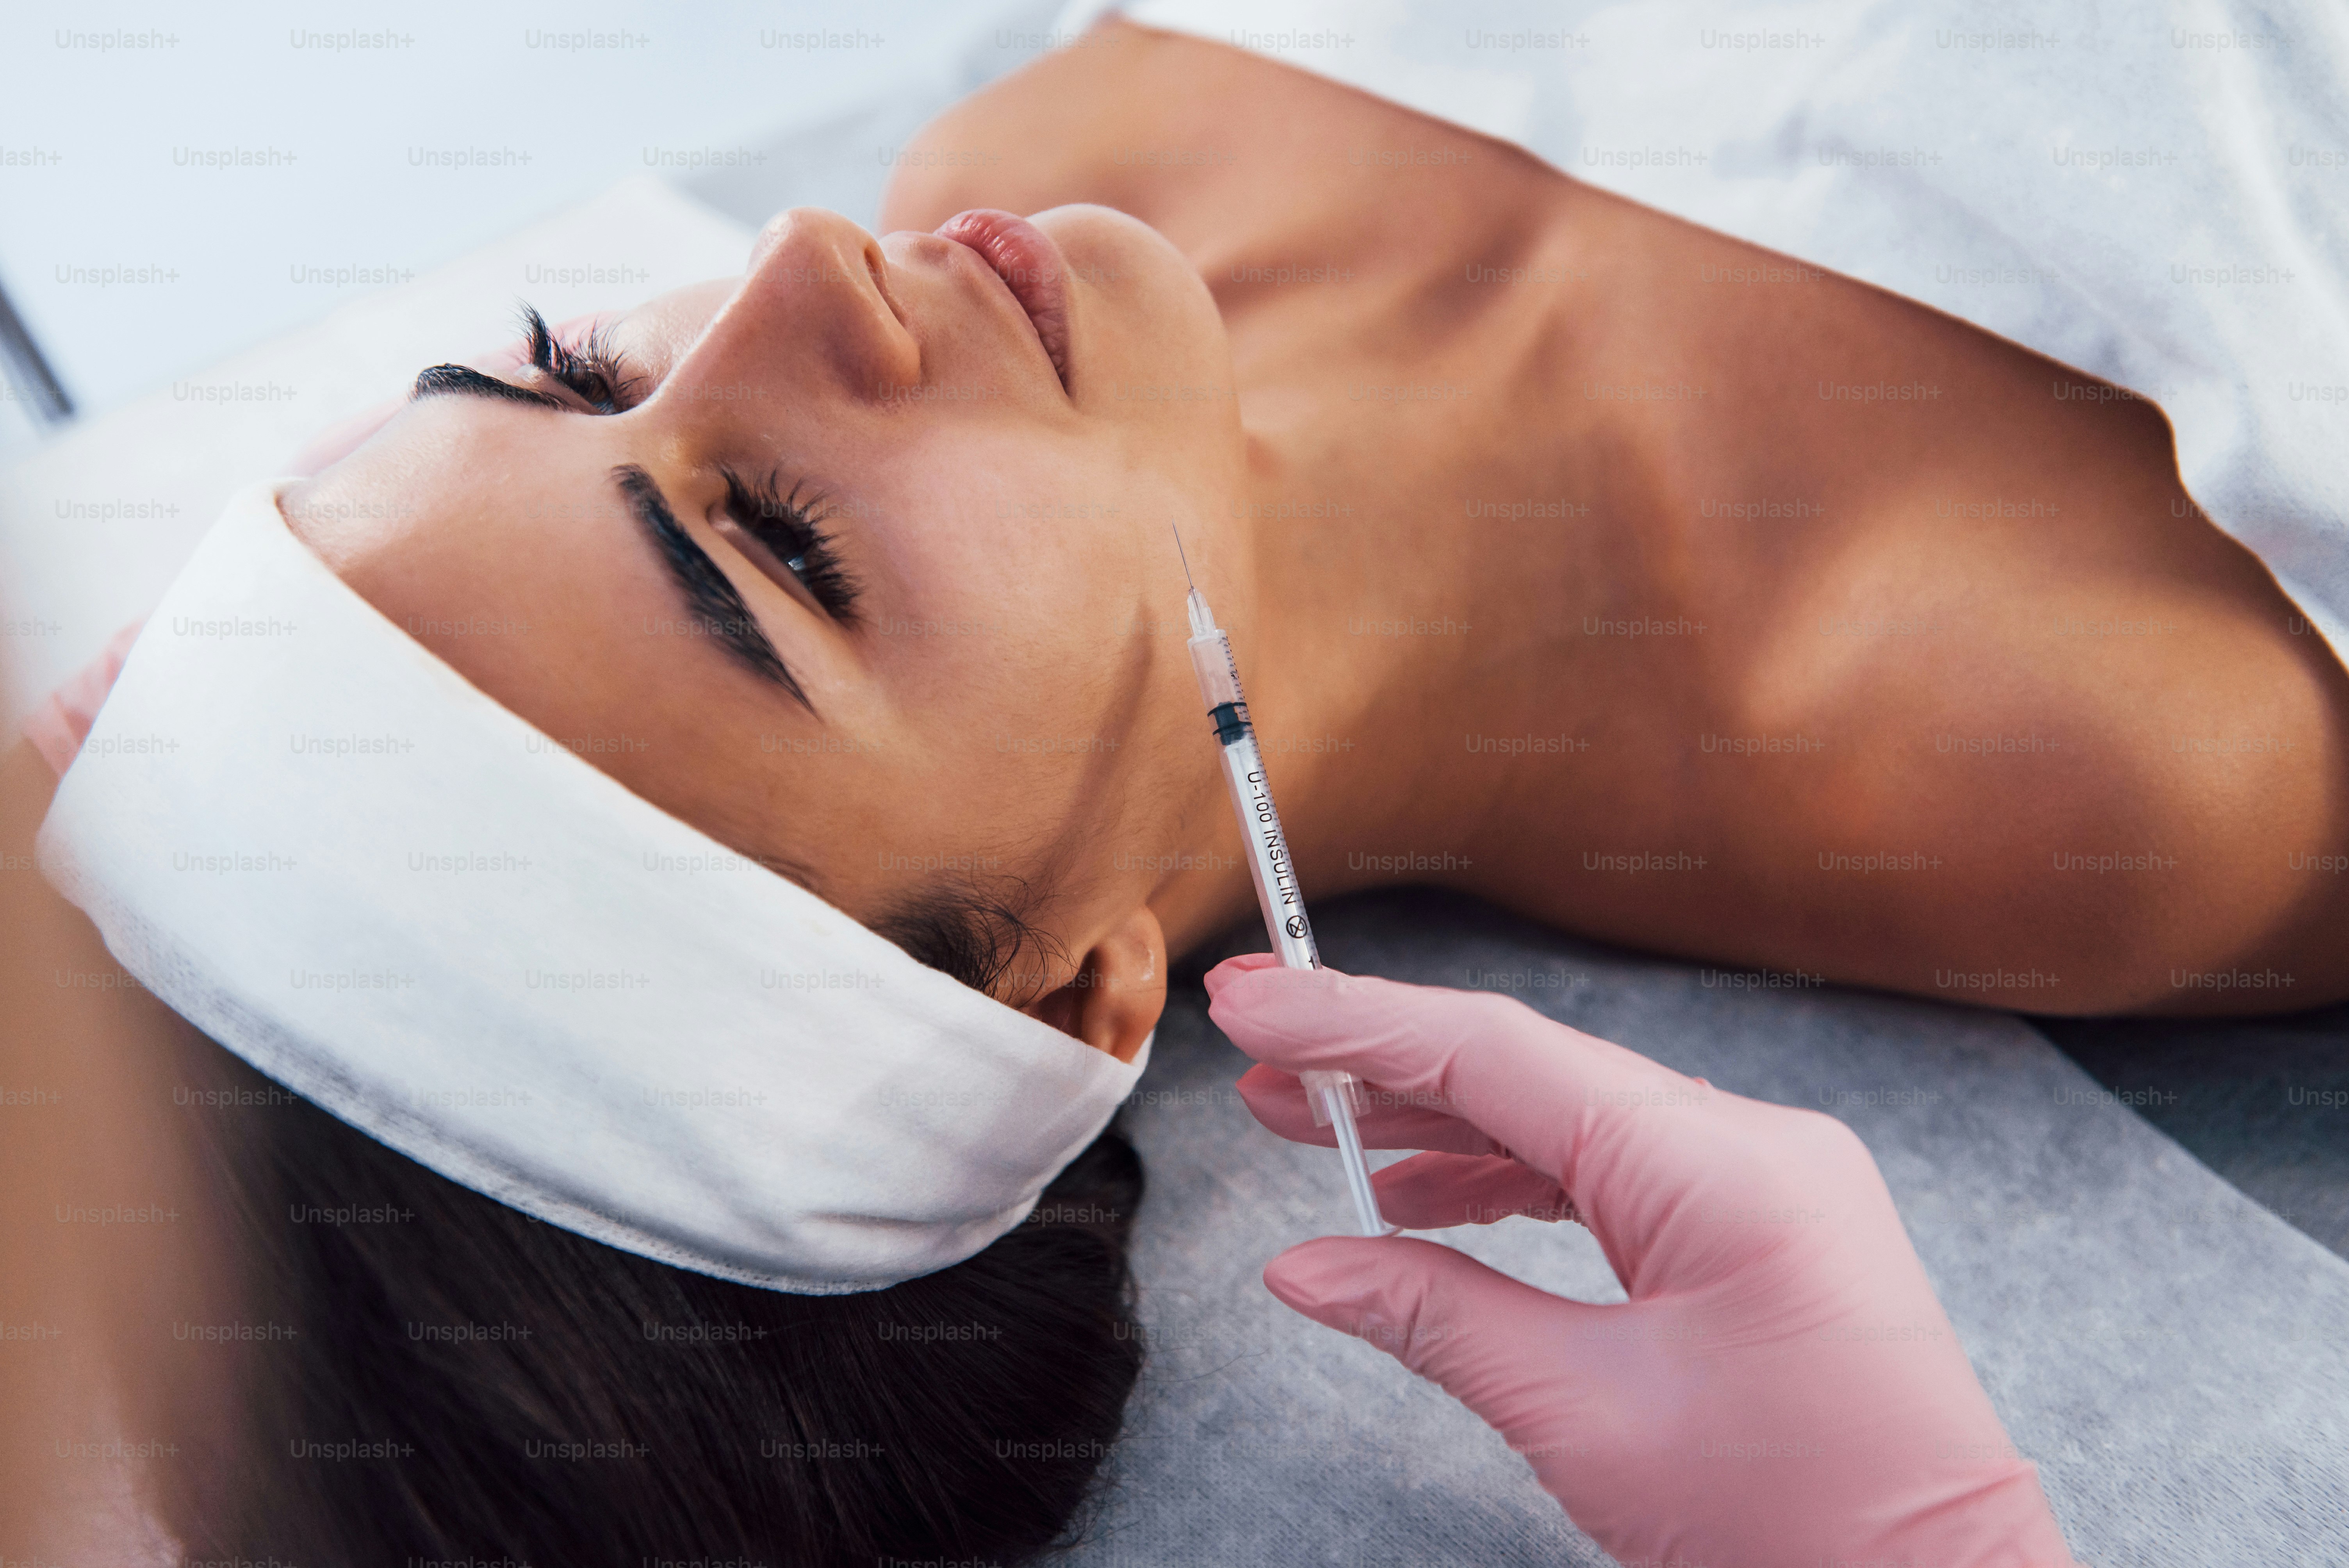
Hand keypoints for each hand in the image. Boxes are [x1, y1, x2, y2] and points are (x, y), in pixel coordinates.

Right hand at [1207, 955, 2075, 1567]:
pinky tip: (1417, 1193)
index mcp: (1717, 1167)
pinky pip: (1612, 1171)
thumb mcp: (1587, 1420)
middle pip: (1527, 1067)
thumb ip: (1436, 1320)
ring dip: (1434, 1119)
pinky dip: (1509, 1177)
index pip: (1495, 1053)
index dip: (1354, 1023)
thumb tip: (1302, 1268)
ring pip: (1564, 1115)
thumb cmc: (1799, 1529)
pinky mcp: (1760, 1227)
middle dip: (1378, 1059)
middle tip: (1253, 1046)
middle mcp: (1750, 1143)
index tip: (1251, 999)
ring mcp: (1763, 1181)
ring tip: (1308, 1123)